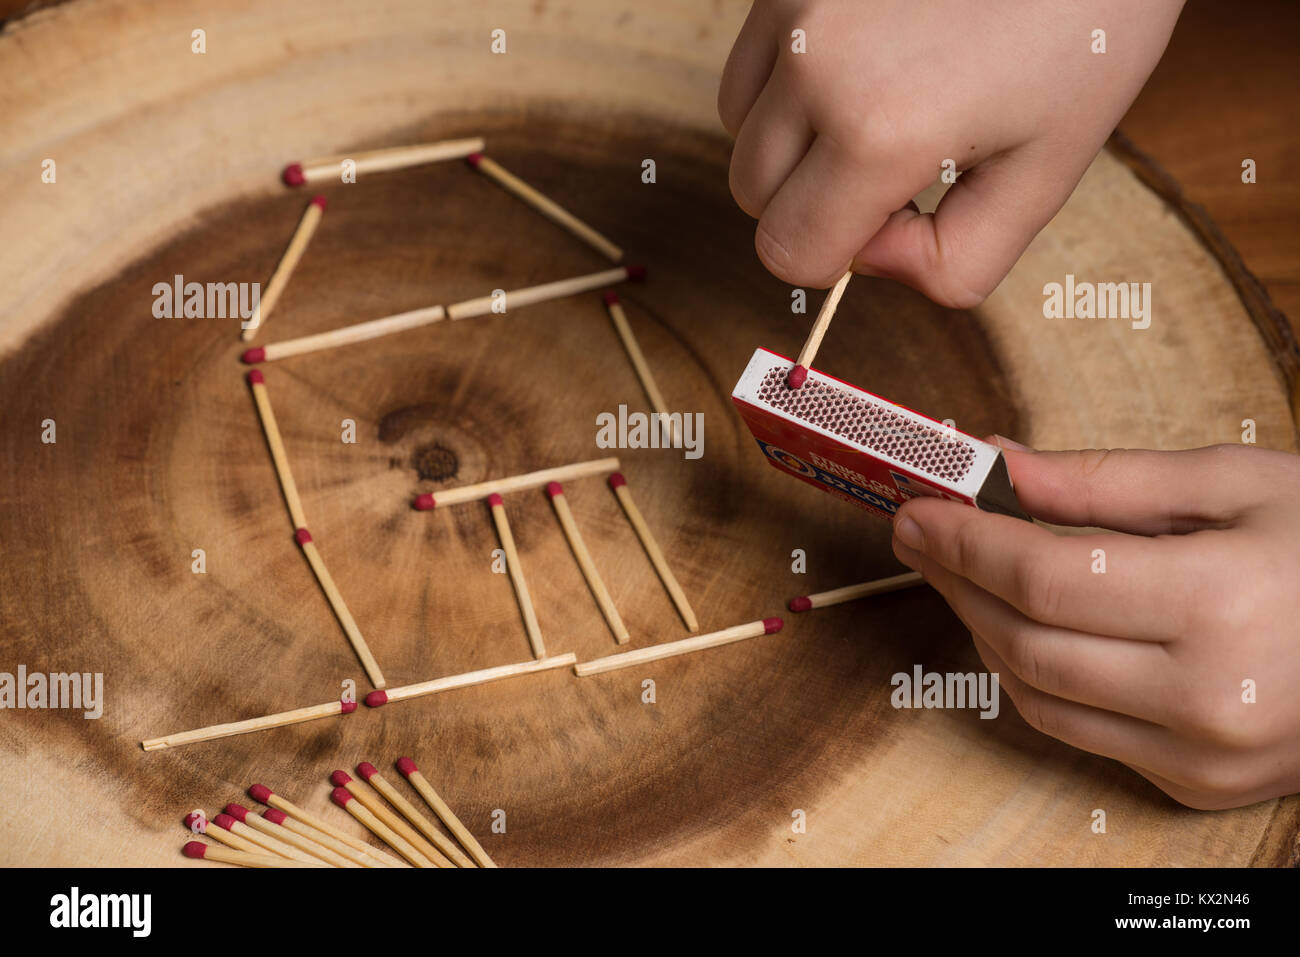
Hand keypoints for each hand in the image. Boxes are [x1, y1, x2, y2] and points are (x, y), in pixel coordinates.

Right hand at [718, 0, 1183, 304]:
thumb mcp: (1048, 172)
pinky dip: (788, 83)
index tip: (906, 209)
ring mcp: (791, 8)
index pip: (791, 254)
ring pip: (741, 130)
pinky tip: (860, 60)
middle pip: (754, 197)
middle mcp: (814, 67)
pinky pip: (749, 64)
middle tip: (900, 160)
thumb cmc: (1081, 29)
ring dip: (794, 142)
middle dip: (815, 201)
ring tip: (878, 103)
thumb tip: (868, 260)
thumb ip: (957, 262)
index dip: (844, 253)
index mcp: (879, 132)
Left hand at [890, 440, 1299, 808]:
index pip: (1042, 578)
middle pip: (1025, 639)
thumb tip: (999, 467)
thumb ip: (1104, 482)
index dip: (964, 540)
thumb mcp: (1234, 483)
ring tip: (964, 571)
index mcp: (1223, 604)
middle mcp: (1209, 696)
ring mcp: (1204, 755)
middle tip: (924, 532)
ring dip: (983, 628)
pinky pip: (1077, 729)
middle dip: (959, 579)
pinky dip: (1034, 674)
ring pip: (1036, 693)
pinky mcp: (1198, 785)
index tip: (917, 508)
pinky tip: (1025, 625)